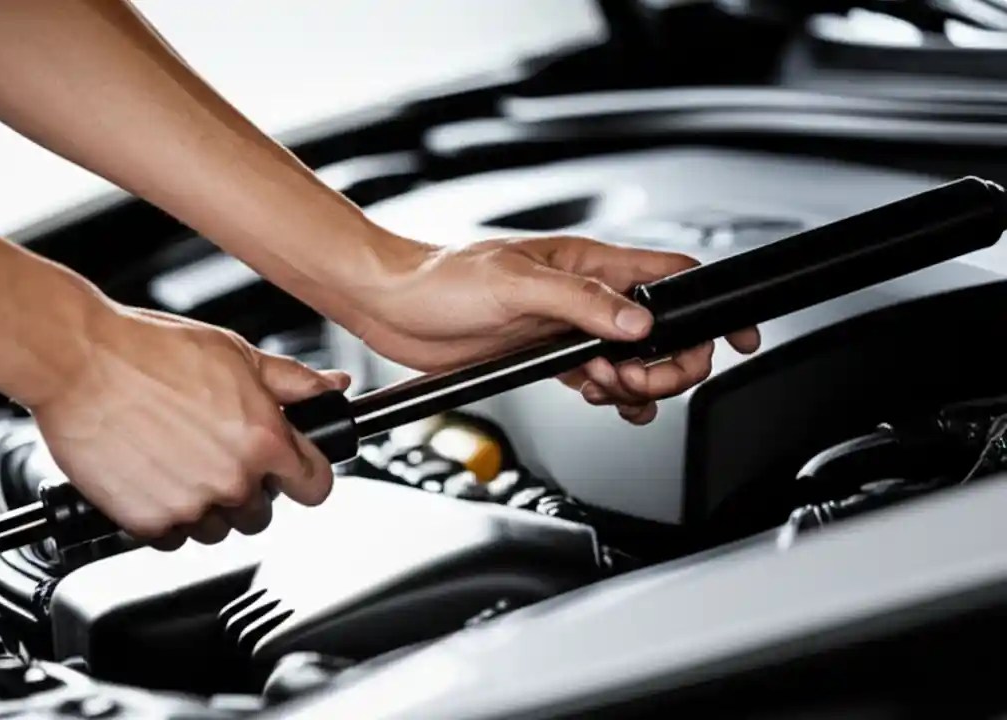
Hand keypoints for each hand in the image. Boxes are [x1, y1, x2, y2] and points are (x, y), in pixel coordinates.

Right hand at [26, 303, 349, 548]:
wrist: (78, 360)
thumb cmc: (148, 351)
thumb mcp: (235, 352)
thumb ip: (292, 380)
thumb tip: (332, 388)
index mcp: (264, 439)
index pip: (317, 487)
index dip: (305, 476)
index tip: (293, 471)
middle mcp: (232, 479)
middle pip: (262, 512)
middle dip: (247, 488)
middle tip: (215, 451)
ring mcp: (189, 506)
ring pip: (216, 529)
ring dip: (205, 505)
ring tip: (178, 459)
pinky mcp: (146, 523)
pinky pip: (171, 537)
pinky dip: (164, 515)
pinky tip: (152, 474)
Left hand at [346, 234, 760, 424]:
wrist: (392, 306)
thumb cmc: (441, 278)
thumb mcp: (515, 282)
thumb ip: (582, 302)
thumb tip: (638, 319)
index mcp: (588, 264)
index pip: (672, 275)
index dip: (712, 305)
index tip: (737, 336)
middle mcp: (585, 296)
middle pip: (665, 330)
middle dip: (669, 362)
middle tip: (637, 379)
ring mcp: (568, 329)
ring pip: (635, 361)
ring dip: (636, 385)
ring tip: (607, 388)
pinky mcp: (547, 358)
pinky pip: (599, 382)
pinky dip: (611, 398)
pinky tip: (601, 400)